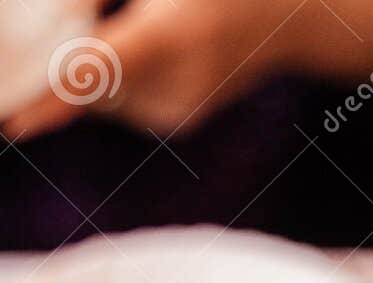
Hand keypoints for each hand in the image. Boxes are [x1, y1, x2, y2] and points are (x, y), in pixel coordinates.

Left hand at [2, 0, 372, 140]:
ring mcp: (178, 110)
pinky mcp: (177, 120)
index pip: (95, 72)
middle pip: (89, 82)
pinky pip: (122, 100)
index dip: (50, 98)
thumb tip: (62, 25)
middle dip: (63, 60)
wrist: (284, 16)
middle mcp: (175, 87)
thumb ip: (102, 1)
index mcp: (170, 39)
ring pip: (102, 94)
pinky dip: (112, 75)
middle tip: (82, 27)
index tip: (15, 121)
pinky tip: (145, 45)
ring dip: (91, 63)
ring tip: (131, 24)